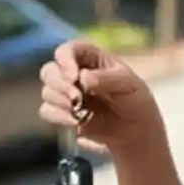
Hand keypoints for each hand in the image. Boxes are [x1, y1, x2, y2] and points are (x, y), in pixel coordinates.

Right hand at [39, 39, 163, 155]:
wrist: (136, 134)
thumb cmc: (135, 101)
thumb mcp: (129, 85)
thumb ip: (107, 78)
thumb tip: (82, 77)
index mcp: (91, 59)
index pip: (69, 50)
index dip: (65, 59)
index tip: (73, 76)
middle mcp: (75, 74)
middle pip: (50, 70)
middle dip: (59, 83)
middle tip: (76, 97)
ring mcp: (67, 95)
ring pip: (47, 91)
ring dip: (59, 100)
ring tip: (78, 111)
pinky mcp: (63, 115)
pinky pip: (47, 111)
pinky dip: (57, 116)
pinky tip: (74, 122)